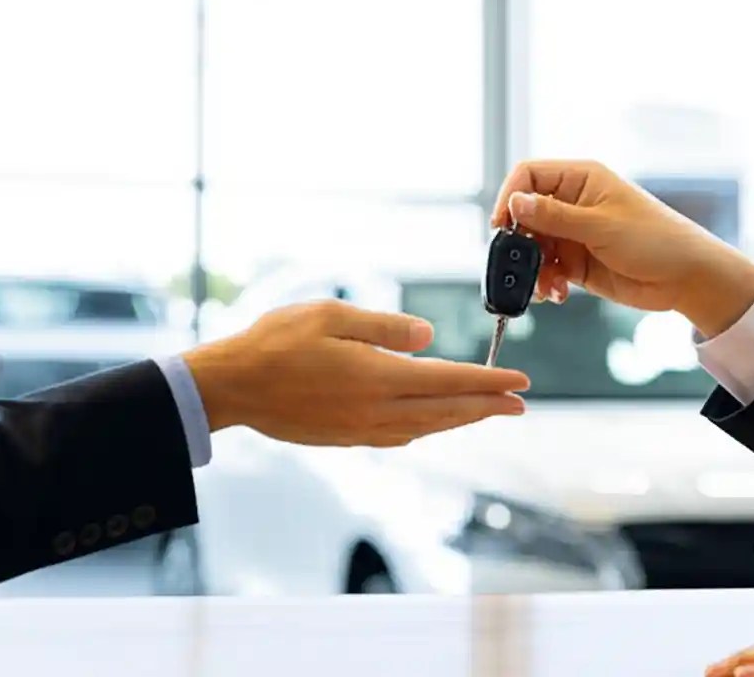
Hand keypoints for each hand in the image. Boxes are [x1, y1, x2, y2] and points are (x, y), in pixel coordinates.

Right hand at [182, 300, 529, 445]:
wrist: (233, 386)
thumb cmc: (276, 342)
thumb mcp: (331, 316)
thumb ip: (385, 327)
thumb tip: (429, 338)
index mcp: (378, 377)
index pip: (450, 380)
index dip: (489, 382)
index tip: (520, 382)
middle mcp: (376, 410)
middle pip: (447, 411)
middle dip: (487, 406)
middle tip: (519, 404)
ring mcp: (361, 430)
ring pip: (426, 428)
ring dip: (461, 420)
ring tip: (486, 412)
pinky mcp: (346, 438)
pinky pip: (400, 437)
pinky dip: (427, 429)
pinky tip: (433, 423)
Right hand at [490, 159, 753, 336]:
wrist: (687, 278)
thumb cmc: (655, 240)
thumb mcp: (601, 226)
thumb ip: (554, 216)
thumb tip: (515, 202)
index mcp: (581, 180)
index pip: (529, 175)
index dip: (511, 197)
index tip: (504, 225)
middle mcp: (574, 204)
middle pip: (526, 214)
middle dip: (520, 241)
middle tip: (521, 263)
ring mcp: (574, 234)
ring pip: (533, 246)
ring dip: (532, 268)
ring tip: (546, 287)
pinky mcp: (578, 262)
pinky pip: (547, 269)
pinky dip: (545, 282)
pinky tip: (558, 294)